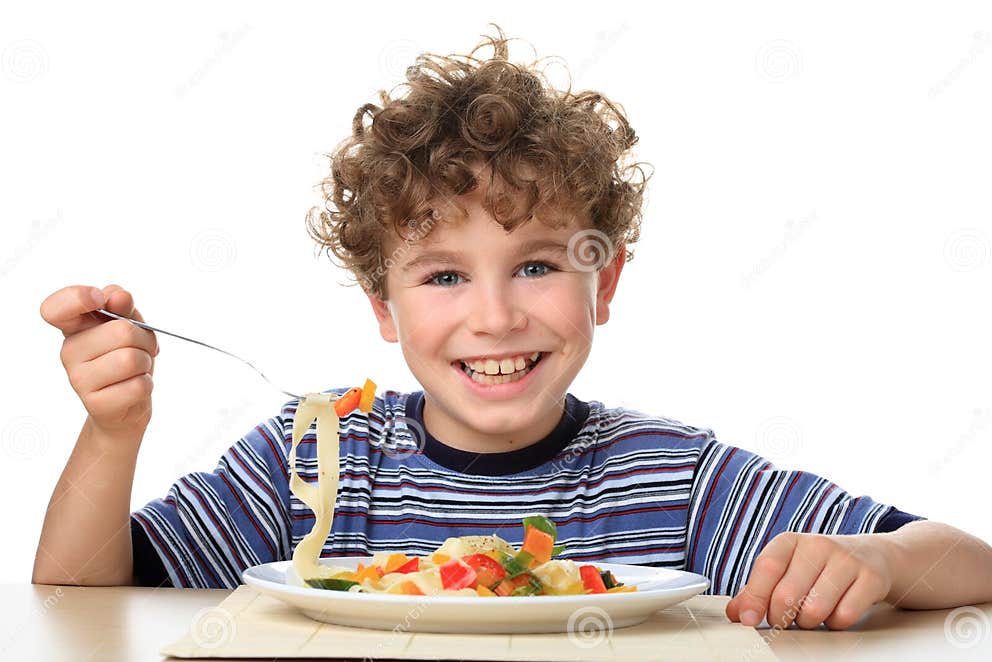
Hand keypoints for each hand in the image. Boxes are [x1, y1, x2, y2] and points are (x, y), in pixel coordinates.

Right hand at [40, 284, 158, 438]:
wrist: (128, 404)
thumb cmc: (127, 357)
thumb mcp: (131, 325)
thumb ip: (124, 306)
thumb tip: (119, 297)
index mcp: (75, 327)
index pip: (54, 308)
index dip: (76, 297)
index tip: (99, 299)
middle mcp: (69, 351)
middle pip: (122, 332)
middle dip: (144, 339)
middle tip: (140, 349)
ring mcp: (78, 379)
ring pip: (131, 359)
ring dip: (146, 363)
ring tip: (137, 369)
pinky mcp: (95, 403)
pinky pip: (138, 385)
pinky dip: (146, 384)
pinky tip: (134, 387)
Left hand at [725, 531, 893, 629]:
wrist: (872, 556)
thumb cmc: (819, 567)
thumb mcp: (786, 571)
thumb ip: (757, 591)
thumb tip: (735, 613)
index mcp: (789, 541)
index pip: (767, 567)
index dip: (754, 597)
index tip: (747, 620)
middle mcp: (817, 545)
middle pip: (787, 594)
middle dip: (781, 617)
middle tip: (786, 618)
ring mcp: (846, 560)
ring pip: (815, 610)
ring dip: (810, 621)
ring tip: (813, 610)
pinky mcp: (870, 578)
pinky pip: (844, 616)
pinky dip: (836, 622)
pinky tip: (837, 609)